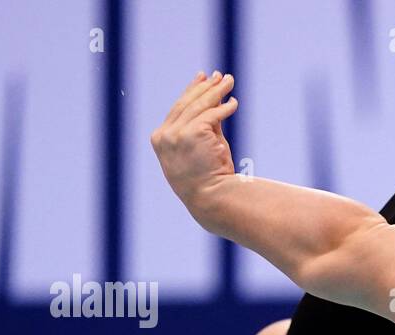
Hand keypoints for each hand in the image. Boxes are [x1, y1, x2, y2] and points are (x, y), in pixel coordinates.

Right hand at [150, 71, 238, 208]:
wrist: (210, 198)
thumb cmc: (208, 178)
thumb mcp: (199, 148)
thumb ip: (204, 125)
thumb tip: (216, 101)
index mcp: (160, 138)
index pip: (177, 109)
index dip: (191, 91)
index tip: (202, 77)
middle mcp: (165, 135)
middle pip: (187, 104)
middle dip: (204, 87)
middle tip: (220, 76)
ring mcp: (176, 134)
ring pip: (199, 107)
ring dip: (216, 92)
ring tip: (229, 81)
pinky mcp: (192, 134)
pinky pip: (211, 116)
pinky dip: (224, 108)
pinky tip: (233, 103)